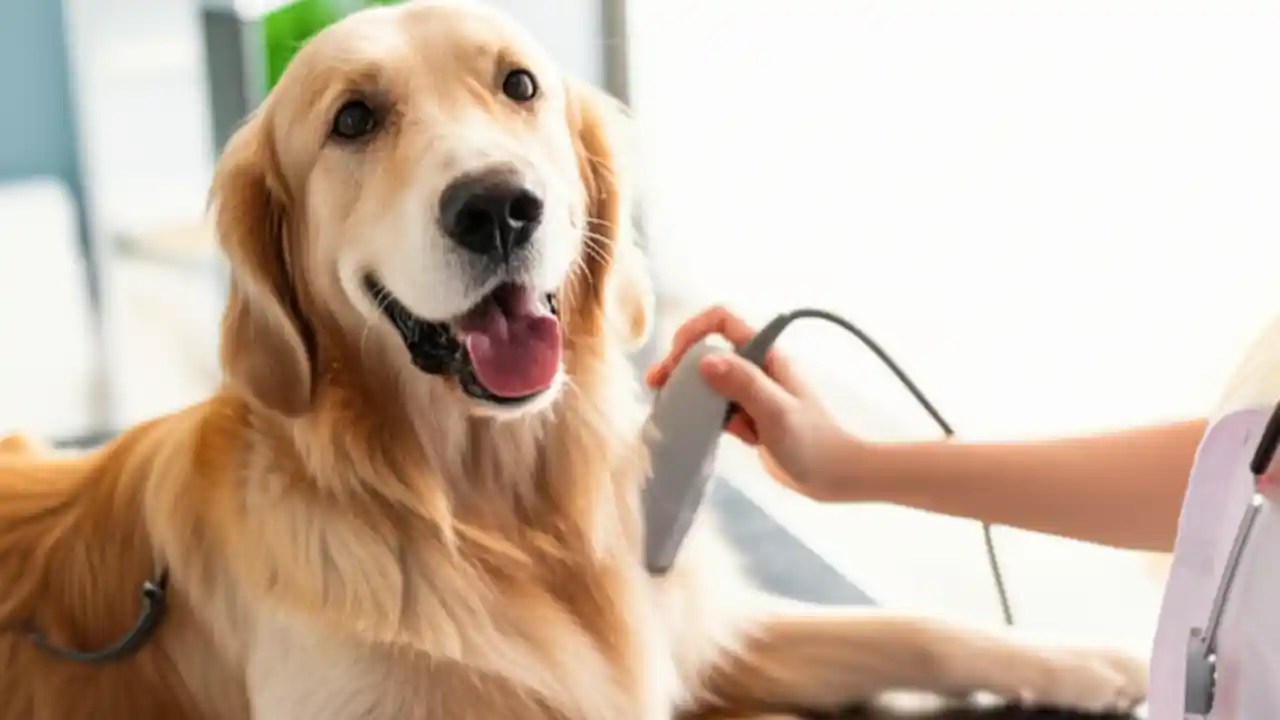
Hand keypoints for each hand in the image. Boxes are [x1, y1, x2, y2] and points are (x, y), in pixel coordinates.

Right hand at [645, 305, 851, 499]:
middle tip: (657, 387)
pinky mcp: (748, 417)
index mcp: (766, 354)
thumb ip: (744, 384)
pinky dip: (705, 416)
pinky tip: (700, 431)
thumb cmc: (812, 442)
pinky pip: (717, 408)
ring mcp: (751, 393)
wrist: (834, 475)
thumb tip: (705, 361)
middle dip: (681, 365)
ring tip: (669, 410)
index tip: (676, 357)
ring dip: (690, 394)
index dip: (695, 330)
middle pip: (709, 351)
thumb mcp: (776, 411)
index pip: (723, 321)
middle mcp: (756, 368)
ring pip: (709, 382)